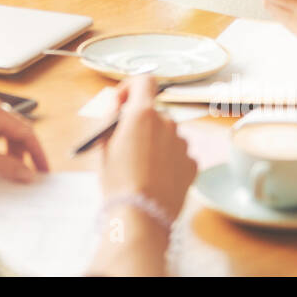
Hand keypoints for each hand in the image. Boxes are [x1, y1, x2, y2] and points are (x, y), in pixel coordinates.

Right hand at [99, 75, 195, 218]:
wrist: (141, 216)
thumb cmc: (117, 181)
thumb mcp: (104, 146)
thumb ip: (113, 119)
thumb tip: (119, 106)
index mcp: (143, 114)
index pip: (144, 80)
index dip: (131, 87)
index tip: (122, 103)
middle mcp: (167, 123)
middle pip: (154, 112)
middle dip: (140, 123)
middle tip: (126, 144)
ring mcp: (182, 144)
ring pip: (167, 134)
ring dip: (155, 142)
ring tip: (140, 167)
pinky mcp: (192, 164)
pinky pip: (178, 153)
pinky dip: (168, 160)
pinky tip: (155, 177)